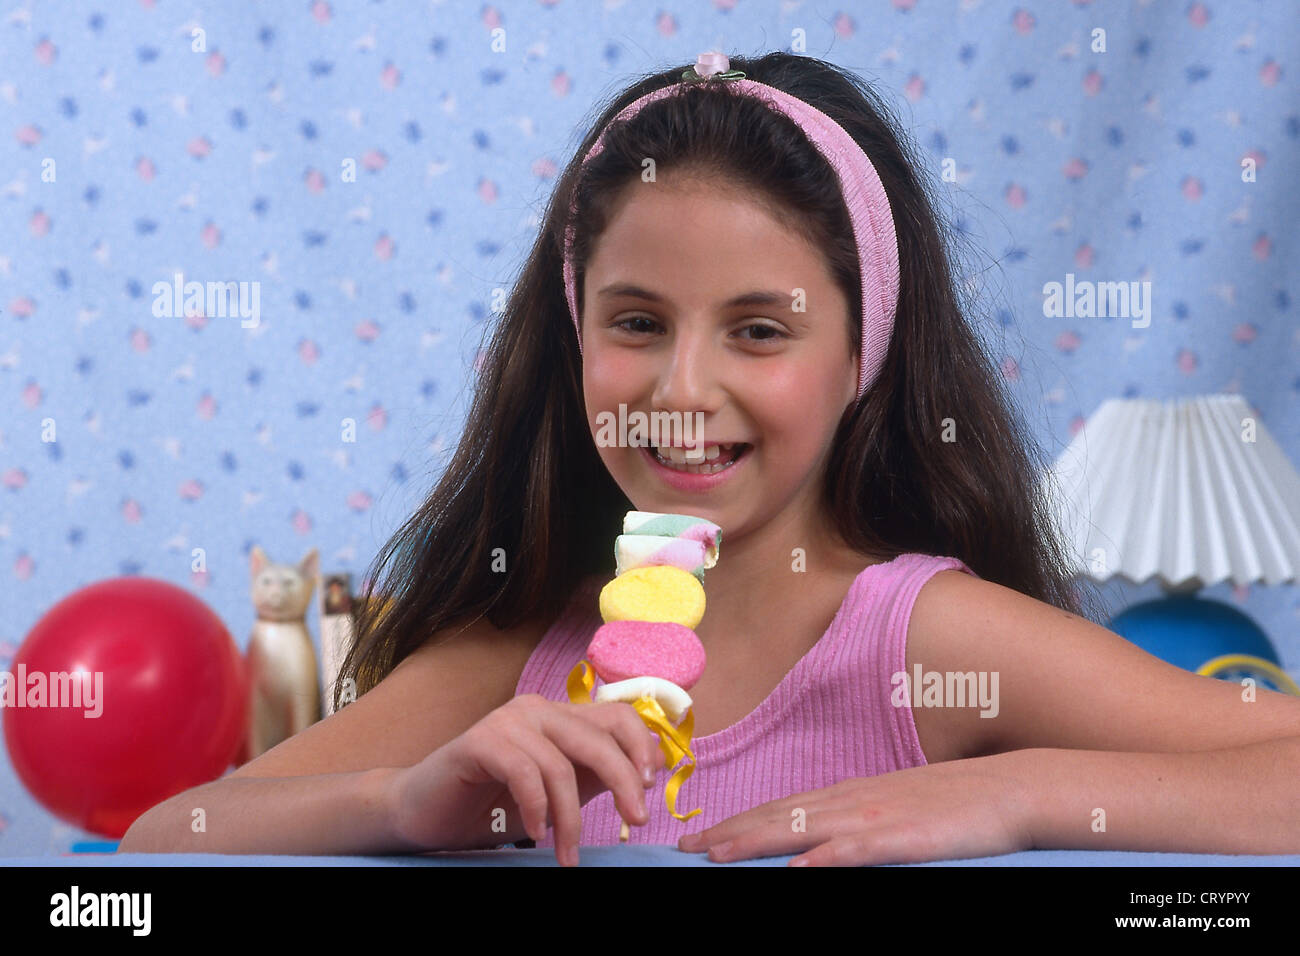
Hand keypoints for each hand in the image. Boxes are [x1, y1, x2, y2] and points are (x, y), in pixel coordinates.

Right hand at [388, 694, 661, 865]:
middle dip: (622, 781)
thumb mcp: (558, 790)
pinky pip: (523, 773)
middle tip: (635, 819)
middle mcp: (535, 710)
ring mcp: (506, 722)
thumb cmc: (492, 803)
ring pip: (560, 765)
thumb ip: (598, 774)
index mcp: (558, 716)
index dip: (640, 747)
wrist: (425, 811)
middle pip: (597, 737)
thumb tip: (652, 765)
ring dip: (571, 818)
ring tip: (568, 854)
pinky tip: (536, 832)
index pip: (617, 716)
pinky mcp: (478, 741)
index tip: (649, 787)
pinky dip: (537, 808)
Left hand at [676, 754, 1035, 865]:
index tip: (699, 837)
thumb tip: (815, 845)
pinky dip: (824, 857)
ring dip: (757, 840)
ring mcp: (877, 817)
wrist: (1010, 789)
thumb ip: (855, 824)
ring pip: (804, 829)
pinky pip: (857, 849)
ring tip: (717, 853)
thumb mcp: (894, 809)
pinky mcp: (906, 837)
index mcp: (848, 796)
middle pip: (779, 816)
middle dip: (730, 832)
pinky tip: (797, 868)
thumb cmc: (954, 805)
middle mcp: (852, 802)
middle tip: (686, 846)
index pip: (780, 809)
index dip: (737, 823)